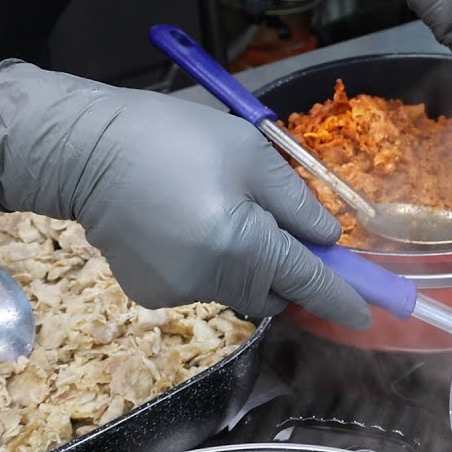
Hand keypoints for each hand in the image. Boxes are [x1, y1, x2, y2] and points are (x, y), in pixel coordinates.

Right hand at [0, 61, 369, 325]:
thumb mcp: (250, 154)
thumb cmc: (173, 138)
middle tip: (281, 228)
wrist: (81, 149)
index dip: (343, 297)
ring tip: (217, 209)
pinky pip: (203, 284)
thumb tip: (329, 239)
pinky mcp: (153, 294)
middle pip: (275, 292)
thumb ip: (297, 203)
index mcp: (243, 243)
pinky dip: (211, 263)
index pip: (308, 282)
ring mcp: (179, 293)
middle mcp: (213, 280)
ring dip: (248, 263)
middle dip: (290, 271)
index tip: (370, 313)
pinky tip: (184, 223)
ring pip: (240, 289)